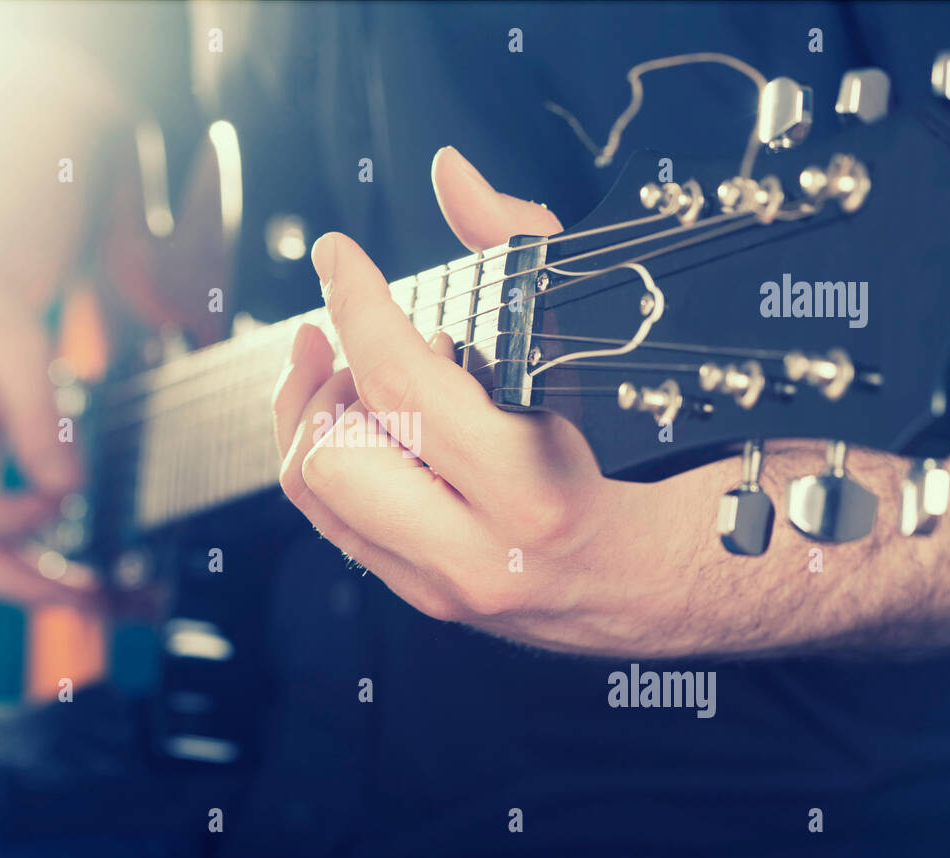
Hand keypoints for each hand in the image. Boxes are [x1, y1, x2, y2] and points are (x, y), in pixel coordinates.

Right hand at [0, 37, 219, 607]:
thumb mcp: (18, 355)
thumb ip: (40, 423)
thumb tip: (68, 490)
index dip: (16, 517)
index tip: (63, 495)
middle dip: (25, 586)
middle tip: (93, 604)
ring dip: (25, 582)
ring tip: (91, 598)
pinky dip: (16, 559)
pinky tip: (60, 571)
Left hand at [272, 146, 685, 651]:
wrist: (637, 574)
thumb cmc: (619, 453)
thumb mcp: (583, 341)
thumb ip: (519, 247)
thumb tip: (450, 173)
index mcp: (527, 489)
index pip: (404, 384)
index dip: (359, 303)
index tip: (338, 256)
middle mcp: (472, 550)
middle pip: (331, 454)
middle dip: (330, 384)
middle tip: (360, 350)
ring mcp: (434, 582)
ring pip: (312, 489)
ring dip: (320, 417)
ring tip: (366, 383)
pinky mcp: (411, 591)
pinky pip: (328, 516)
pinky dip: (331, 452)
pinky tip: (368, 420)